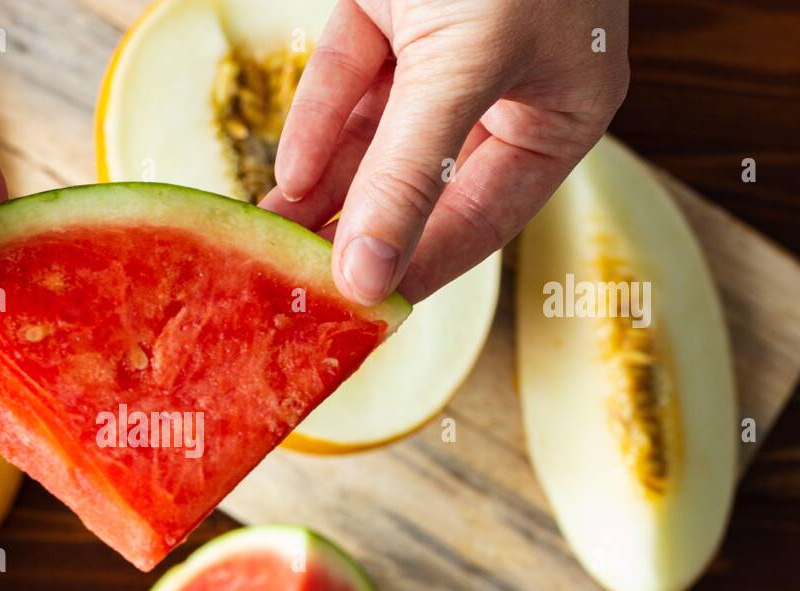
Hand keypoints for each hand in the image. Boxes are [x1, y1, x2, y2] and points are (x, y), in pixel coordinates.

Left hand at [262, 0, 629, 304]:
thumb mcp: (458, 66)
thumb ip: (408, 174)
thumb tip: (367, 278)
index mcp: (561, 110)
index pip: (483, 218)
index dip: (420, 269)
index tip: (362, 314)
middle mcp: (505, 86)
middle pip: (422, 185)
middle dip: (359, 233)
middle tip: (304, 289)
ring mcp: (445, 46)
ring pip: (378, 140)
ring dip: (324, 193)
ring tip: (276, 249)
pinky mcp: (392, 7)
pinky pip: (349, 81)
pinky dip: (315, 125)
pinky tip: (283, 181)